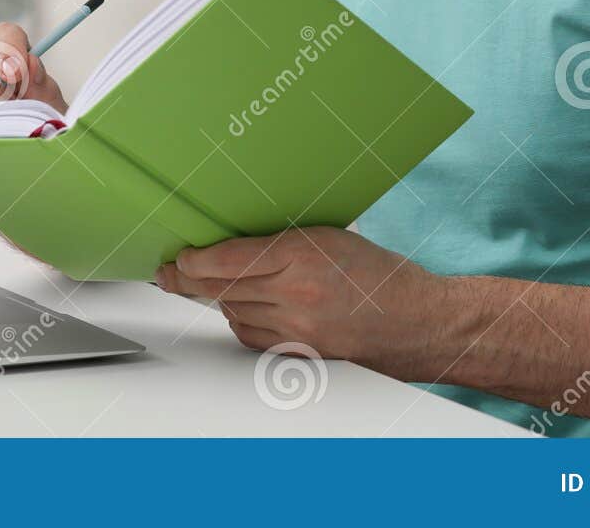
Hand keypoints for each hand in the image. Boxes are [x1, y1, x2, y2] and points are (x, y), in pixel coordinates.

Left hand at [155, 226, 448, 377]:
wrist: (421, 322)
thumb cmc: (382, 276)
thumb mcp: (331, 236)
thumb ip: (283, 241)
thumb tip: (236, 243)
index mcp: (303, 255)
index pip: (229, 260)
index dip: (195, 260)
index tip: (180, 257)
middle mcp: (296, 295)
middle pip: (223, 289)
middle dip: (190, 280)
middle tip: (169, 273)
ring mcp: (297, 330)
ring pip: (235, 313)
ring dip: (216, 299)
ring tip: (200, 286)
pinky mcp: (301, 354)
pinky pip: (253, 336)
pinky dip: (241, 320)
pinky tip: (240, 308)